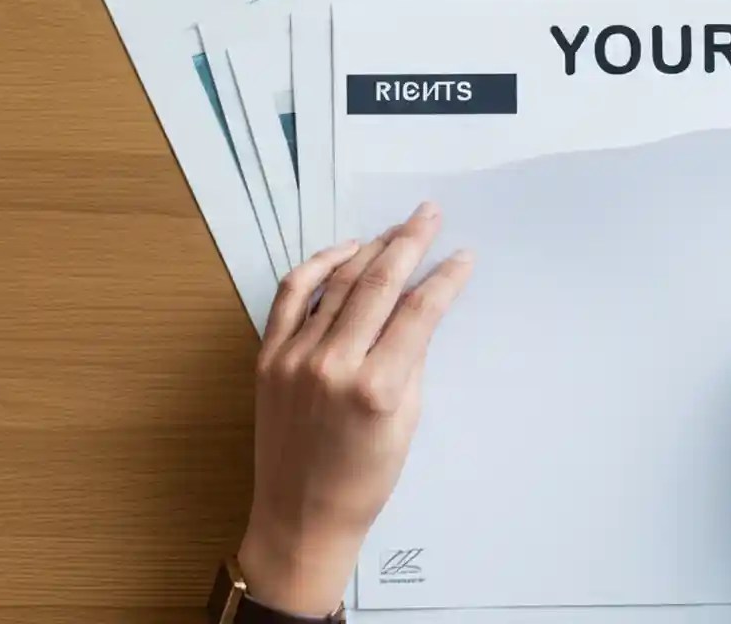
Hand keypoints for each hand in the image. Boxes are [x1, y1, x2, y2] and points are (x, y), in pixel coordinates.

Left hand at [237, 202, 473, 616]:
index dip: (446, 278)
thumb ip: (411, 360)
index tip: (463, 256)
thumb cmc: (364, 480)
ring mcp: (295, 358)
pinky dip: (318, 266)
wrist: (301, 516)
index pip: (420, 312)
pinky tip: (344, 252)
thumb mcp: (406, 422)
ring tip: (395, 230)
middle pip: (379, 284)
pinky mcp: (268, 357)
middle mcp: (333, 365)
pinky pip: (292, 295)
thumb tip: (421, 308)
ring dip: (370, 249)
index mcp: (377, 388)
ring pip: (338, 283)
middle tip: (429, 215)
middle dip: (409, 242)